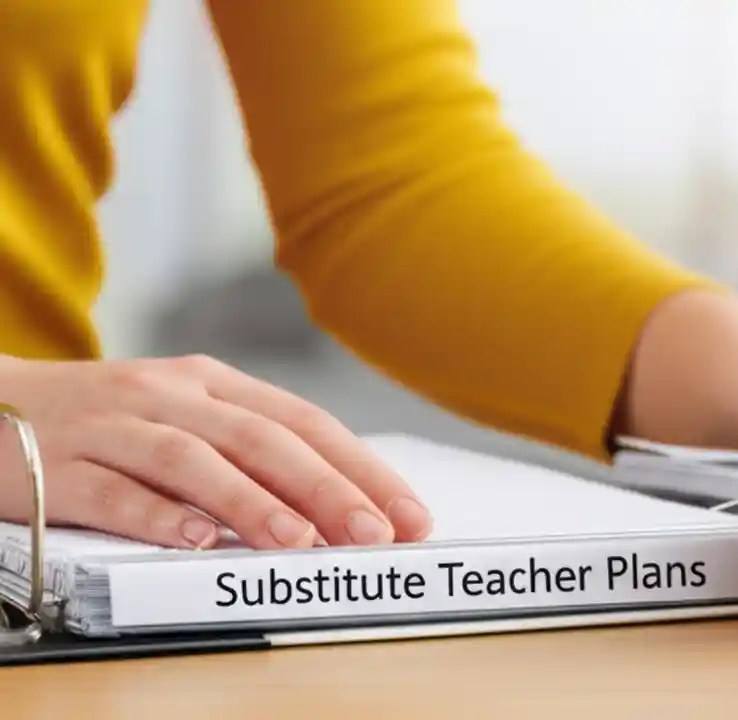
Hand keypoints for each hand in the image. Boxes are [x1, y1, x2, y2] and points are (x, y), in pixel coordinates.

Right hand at [0, 354, 432, 548]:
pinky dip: (158, 516)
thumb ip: (250, 451)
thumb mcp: (184, 418)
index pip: (304, 421)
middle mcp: (168, 395)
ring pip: (193, 460)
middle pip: (261, 438)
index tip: (409, 513)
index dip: (361, 467)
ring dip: (252, 502)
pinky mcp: (55, 466)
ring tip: (300, 542)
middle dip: (327, 487)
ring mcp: (111, 426)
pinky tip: (198, 542)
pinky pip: (112, 492)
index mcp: (211, 382)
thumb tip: (338, 504)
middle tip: (376, 534)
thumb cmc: (105, 424)